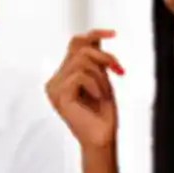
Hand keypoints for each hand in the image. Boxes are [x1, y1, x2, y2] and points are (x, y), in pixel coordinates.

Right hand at [46, 29, 123, 151]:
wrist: (102, 138)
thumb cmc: (103, 114)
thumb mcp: (103, 80)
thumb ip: (97, 61)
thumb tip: (97, 37)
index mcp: (64, 74)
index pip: (75, 44)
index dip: (94, 34)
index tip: (114, 33)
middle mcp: (56, 79)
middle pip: (80, 47)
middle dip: (104, 56)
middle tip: (118, 70)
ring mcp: (55, 87)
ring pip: (82, 60)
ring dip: (101, 75)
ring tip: (104, 92)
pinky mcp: (59, 95)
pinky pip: (80, 75)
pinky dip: (96, 84)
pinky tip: (98, 97)